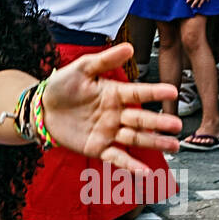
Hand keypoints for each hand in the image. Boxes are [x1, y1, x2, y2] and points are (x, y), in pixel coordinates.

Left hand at [41, 43, 181, 171]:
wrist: (41, 109)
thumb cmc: (62, 87)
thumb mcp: (81, 69)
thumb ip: (104, 60)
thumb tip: (129, 47)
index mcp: (115, 93)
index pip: (138, 93)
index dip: (155, 92)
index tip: (172, 92)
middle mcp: (116, 113)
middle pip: (141, 119)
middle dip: (159, 123)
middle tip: (177, 125)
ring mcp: (108, 132)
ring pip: (135, 138)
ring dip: (155, 142)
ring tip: (174, 146)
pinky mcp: (98, 148)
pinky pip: (117, 157)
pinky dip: (131, 165)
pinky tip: (145, 172)